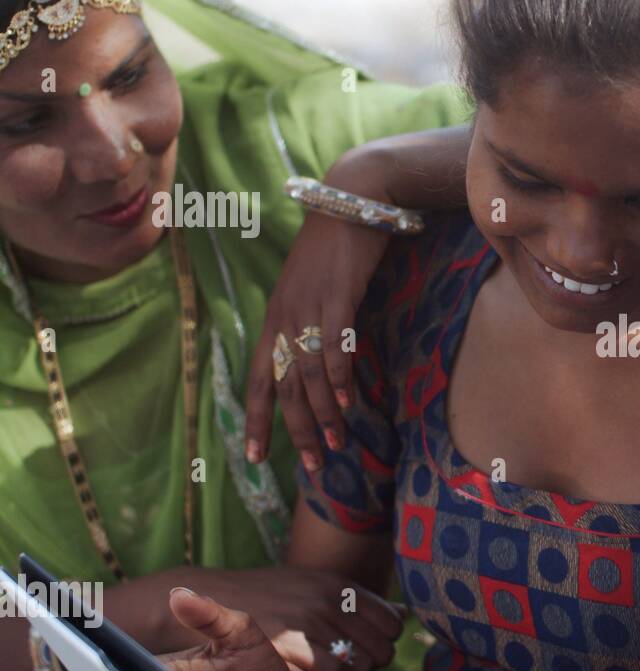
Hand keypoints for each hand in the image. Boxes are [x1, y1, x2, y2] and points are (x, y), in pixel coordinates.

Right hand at [186, 567, 404, 670]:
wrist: (211, 595)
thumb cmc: (270, 595)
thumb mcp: (315, 585)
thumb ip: (358, 600)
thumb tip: (403, 614)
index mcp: (339, 586)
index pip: (391, 624)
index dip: (385, 642)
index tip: (369, 648)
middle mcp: (327, 603)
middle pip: (378, 650)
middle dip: (370, 665)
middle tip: (353, 669)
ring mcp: (306, 625)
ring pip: (356, 669)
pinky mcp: (285, 647)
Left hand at [242, 205, 390, 473]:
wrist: (351, 200)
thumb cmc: (336, 248)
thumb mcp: (314, 291)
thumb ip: (312, 325)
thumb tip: (320, 366)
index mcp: (276, 319)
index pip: (260, 379)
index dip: (256, 420)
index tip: (254, 457)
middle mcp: (285, 317)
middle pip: (284, 386)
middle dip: (295, 430)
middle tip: (311, 466)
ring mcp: (308, 308)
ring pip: (308, 374)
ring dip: (322, 414)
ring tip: (336, 444)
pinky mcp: (336, 297)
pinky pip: (333, 347)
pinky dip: (338, 379)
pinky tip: (347, 404)